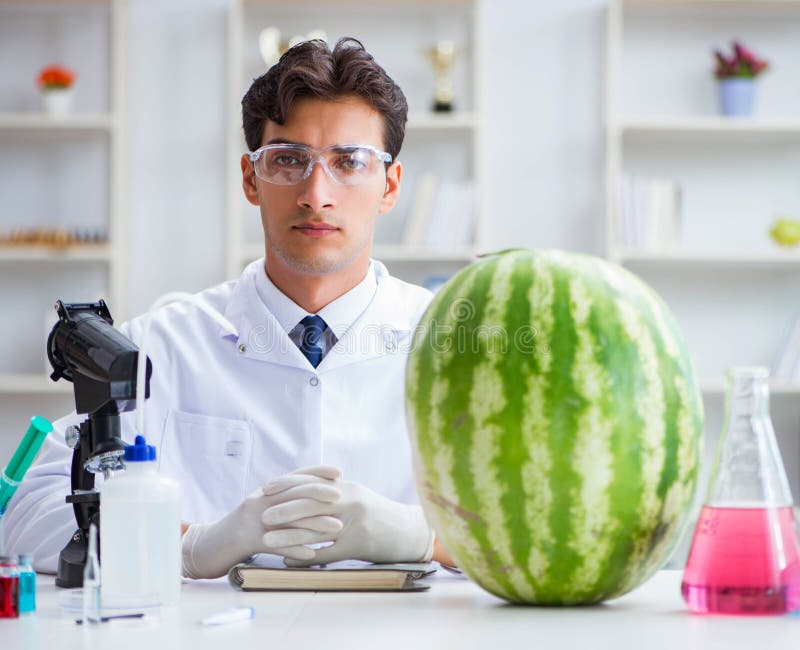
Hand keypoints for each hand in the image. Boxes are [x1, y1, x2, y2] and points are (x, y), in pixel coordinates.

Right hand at [181, 466, 342, 578]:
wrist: (209, 546)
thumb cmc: (241, 530)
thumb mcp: (261, 509)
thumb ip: (282, 501)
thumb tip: (313, 497)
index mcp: (265, 492)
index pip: (294, 476)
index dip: (316, 472)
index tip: (338, 471)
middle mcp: (259, 500)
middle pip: (292, 493)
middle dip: (319, 493)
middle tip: (341, 496)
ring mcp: (252, 520)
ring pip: (287, 518)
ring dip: (314, 524)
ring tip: (336, 527)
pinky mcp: (247, 541)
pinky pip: (274, 544)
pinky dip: (294, 548)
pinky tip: (312, 553)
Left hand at [260, 476, 434, 565]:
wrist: (411, 531)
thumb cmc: (382, 516)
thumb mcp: (360, 497)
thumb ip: (335, 494)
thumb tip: (307, 492)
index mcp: (348, 488)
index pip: (312, 481)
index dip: (287, 484)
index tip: (266, 488)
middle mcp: (350, 502)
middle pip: (310, 503)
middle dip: (283, 509)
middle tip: (262, 516)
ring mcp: (354, 523)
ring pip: (314, 529)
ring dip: (288, 536)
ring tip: (267, 542)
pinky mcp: (358, 545)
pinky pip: (326, 552)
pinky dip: (305, 557)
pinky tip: (289, 561)